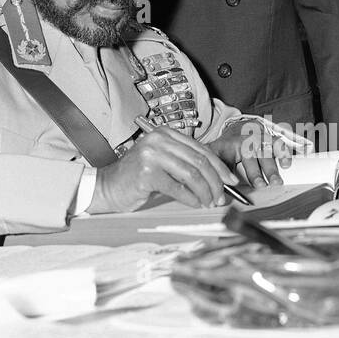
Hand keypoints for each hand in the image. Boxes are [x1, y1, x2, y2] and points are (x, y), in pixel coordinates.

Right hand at [88, 125, 239, 213]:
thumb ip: (186, 164)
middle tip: (221, 197)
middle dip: (215, 182)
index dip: (220, 167)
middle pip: (200, 162)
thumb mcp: (164, 163)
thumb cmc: (137, 178)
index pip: (201, 149)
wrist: (108, 187)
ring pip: (192, 175)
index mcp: (166, 134)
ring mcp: (152, 155)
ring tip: (209, 202)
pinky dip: (191, 199)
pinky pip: (178, 188)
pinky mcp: (147, 173)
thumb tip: (218, 179)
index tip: (231, 181)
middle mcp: (159, 140)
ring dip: (205, 192)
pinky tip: (195, 204)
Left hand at [209, 117, 292, 188]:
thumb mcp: (216, 155)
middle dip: (256, 173)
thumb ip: (216, 171)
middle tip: (261, 186)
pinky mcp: (270, 138)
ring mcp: (258, 139)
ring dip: (271, 168)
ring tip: (276, 182)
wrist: (240, 128)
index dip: (230, 172)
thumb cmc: (229, 146)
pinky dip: (283, 154)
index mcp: (229, 146)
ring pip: (265, 152)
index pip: (228, 159)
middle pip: (250, 157)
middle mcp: (245, 142)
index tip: (236, 185)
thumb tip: (217, 192)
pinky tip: (285, 165)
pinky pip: (278, 144)